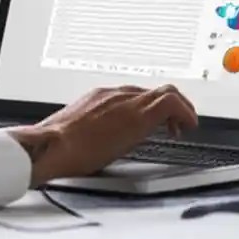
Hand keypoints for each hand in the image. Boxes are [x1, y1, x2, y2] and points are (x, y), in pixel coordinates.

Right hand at [7, 84, 197, 186]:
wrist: (51, 147)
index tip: (158, 123)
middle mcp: (113, 94)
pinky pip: (169, 102)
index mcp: (98, 97)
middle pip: (151, 91)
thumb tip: (97, 142)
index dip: (151, 107)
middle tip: (176, 126)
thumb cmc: (57, 147)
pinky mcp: (136, 116)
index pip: (134, 93)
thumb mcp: (77, 133)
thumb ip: (92, 131)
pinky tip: (188, 127)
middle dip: (169, 108)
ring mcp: (125, 102)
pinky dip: (184, 112)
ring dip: (179, 109)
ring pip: (164, 92)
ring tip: (184, 126)